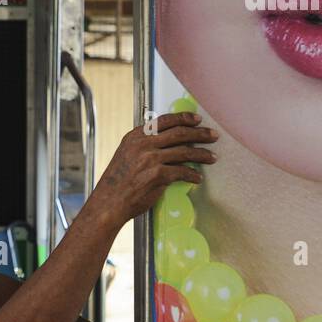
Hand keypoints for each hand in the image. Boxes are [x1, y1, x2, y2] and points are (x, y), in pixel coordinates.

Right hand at [90, 113, 217, 226]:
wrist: (108, 203)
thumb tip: (169, 142)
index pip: (164, 120)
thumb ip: (144, 145)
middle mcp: (143, 145)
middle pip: (179, 133)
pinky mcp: (157, 176)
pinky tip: (197, 178)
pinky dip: (193, 175)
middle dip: (200, 134)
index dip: (183, 118)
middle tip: (213, 135)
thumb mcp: (126, 154)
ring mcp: (151, 159)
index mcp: (135, 136)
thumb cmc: (117, 182)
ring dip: (202, 155)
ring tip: (212, 157)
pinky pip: (182, 172)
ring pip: (185, 152)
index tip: (197, 119)